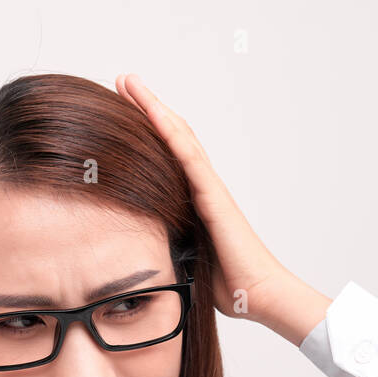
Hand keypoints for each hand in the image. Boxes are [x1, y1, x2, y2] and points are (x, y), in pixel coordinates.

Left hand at [113, 73, 329, 342]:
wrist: (257, 294)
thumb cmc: (227, 285)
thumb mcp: (183, 260)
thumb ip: (166, 244)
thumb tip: (136, 248)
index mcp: (195, 201)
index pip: (168, 155)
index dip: (147, 130)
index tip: (121, 110)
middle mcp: (204, 187)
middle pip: (173, 135)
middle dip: (147, 107)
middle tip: (122, 81)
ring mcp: (210, 188)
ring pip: (179, 137)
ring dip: (154, 107)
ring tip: (130, 82)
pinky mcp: (214, 197)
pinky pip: (189, 158)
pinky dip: (171, 133)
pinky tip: (154, 112)